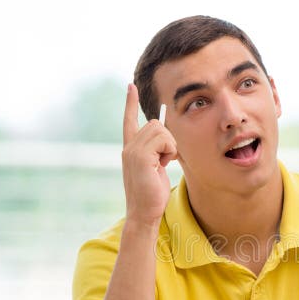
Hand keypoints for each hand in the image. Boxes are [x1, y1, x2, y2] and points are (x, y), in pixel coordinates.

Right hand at [122, 83, 178, 227]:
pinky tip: (163, 165)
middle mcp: (128, 147)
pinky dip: (170, 151)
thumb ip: (157, 151)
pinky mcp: (140, 156)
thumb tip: (167, 138)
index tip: (131, 86)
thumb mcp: (155, 168)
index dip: (131, 103)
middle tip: (166, 160)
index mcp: (130, 149)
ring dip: (170, 146)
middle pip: (155, 123)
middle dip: (168, 140)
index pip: (129, 120)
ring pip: (160, 130)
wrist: (144, 213)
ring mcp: (132, 151)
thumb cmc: (153, 195)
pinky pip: (164, 140)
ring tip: (163, 164)